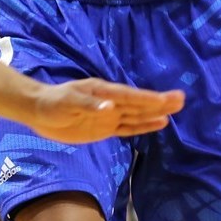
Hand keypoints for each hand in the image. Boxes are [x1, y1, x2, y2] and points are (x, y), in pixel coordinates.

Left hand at [26, 79, 184, 143]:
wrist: (39, 111)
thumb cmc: (52, 103)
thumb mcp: (67, 103)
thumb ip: (89, 105)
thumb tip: (110, 108)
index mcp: (102, 92)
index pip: (129, 97)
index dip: (147, 99)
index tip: (165, 100)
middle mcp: (110, 102)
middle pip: (138, 104)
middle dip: (159, 102)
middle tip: (181, 99)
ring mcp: (109, 115)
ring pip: (137, 115)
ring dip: (156, 113)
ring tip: (176, 109)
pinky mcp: (105, 128)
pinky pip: (128, 128)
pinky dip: (144, 126)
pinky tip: (159, 123)